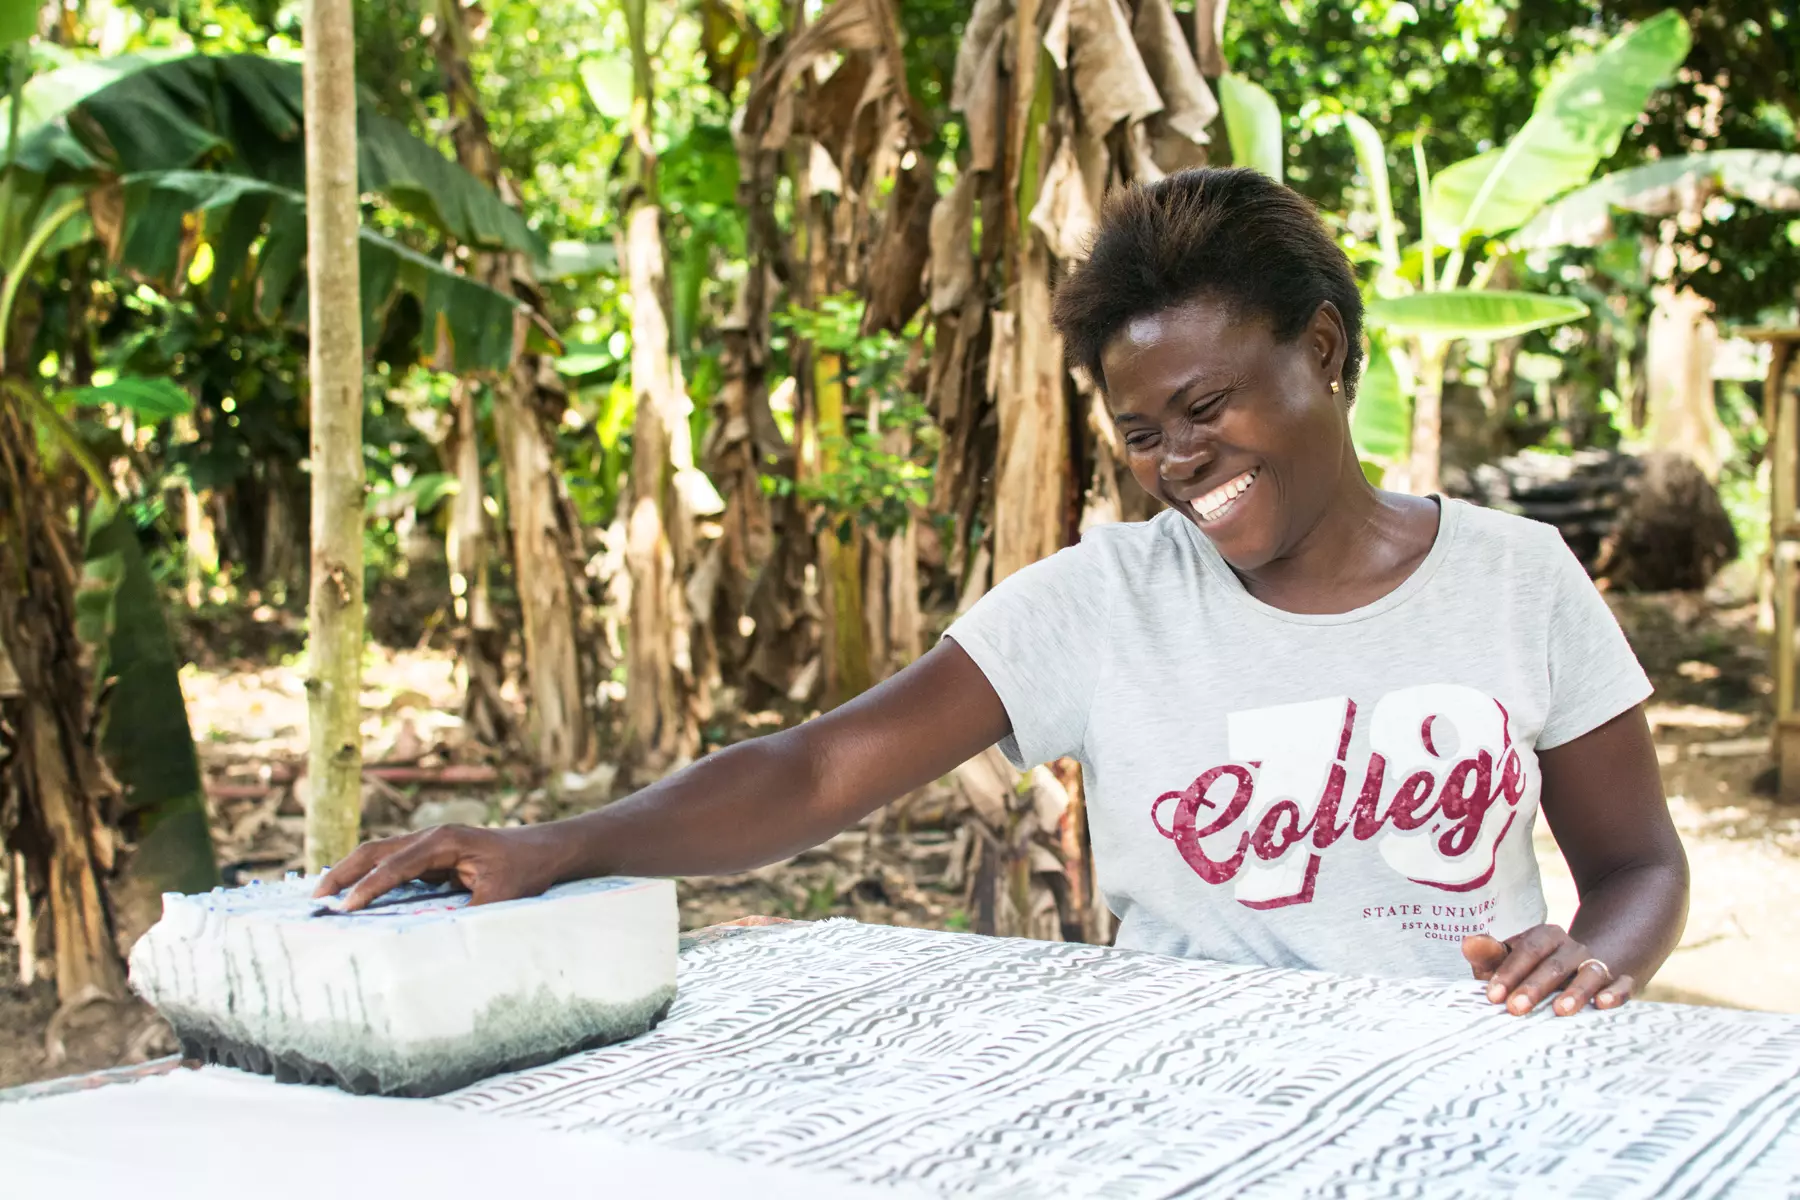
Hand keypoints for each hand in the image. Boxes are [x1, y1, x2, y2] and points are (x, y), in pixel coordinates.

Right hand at [313, 824, 566, 911]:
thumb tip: (430, 936)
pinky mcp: (434, 855)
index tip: (346, 908)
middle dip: (344, 872)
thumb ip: (464, 914)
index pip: (396, 864)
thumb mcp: (499, 898)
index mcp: (445, 841)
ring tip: (324, 897)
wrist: (546, 851)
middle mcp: (432, 837)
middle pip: (376, 850)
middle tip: (315, 899)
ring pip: (381, 854)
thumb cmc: (525, 871)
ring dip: (352, 872)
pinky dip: (371, 876)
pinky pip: (394, 863)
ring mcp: (431, 843)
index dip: (370, 886)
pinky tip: (356, 894)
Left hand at [1462, 925, 1634, 1015]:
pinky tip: (1603, 1005)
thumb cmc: (1535, 968)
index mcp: (1544, 938)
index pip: (1525, 951)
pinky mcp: (1619, 981)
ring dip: (1576, 990)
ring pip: (1589, 972)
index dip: (1508, 972)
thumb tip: (1468, 943)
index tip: (1492, 996)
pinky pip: (1621, 984)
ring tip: (1561, 1011)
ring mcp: (1597, 963)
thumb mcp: (1511, 959)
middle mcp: (1572, 948)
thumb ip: (1489, 955)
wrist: (1586, 965)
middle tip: (1516, 1009)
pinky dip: (1615, 992)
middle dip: (1534, 987)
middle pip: (1553, 964)